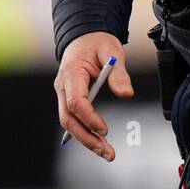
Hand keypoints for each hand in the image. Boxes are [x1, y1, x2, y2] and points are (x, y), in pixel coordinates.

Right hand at [53, 32, 133, 160]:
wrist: (84, 35)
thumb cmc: (98, 42)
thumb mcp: (112, 51)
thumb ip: (118, 73)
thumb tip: (126, 94)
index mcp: (71, 73)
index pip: (75, 102)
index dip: (89, 118)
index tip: (105, 130)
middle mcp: (62, 86)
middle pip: (68, 119)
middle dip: (86, 138)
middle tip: (107, 151)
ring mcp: (63, 93)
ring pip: (69, 122)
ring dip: (86, 139)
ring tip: (106, 152)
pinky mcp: (69, 98)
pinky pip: (74, 118)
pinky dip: (84, 132)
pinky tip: (97, 144)